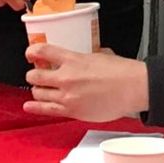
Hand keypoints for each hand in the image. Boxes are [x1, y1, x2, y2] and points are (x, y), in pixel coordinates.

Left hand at [22, 41, 149, 122]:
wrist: (133, 88)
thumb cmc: (122, 72)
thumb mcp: (100, 55)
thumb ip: (84, 57)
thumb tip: (81, 57)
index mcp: (73, 60)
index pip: (42, 51)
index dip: (32, 52)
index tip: (30, 54)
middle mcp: (67, 77)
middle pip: (35, 76)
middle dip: (33, 75)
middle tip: (37, 75)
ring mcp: (68, 95)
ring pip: (38, 93)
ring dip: (37, 91)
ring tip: (40, 90)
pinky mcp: (72, 111)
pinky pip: (46, 110)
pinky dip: (35, 108)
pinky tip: (29, 106)